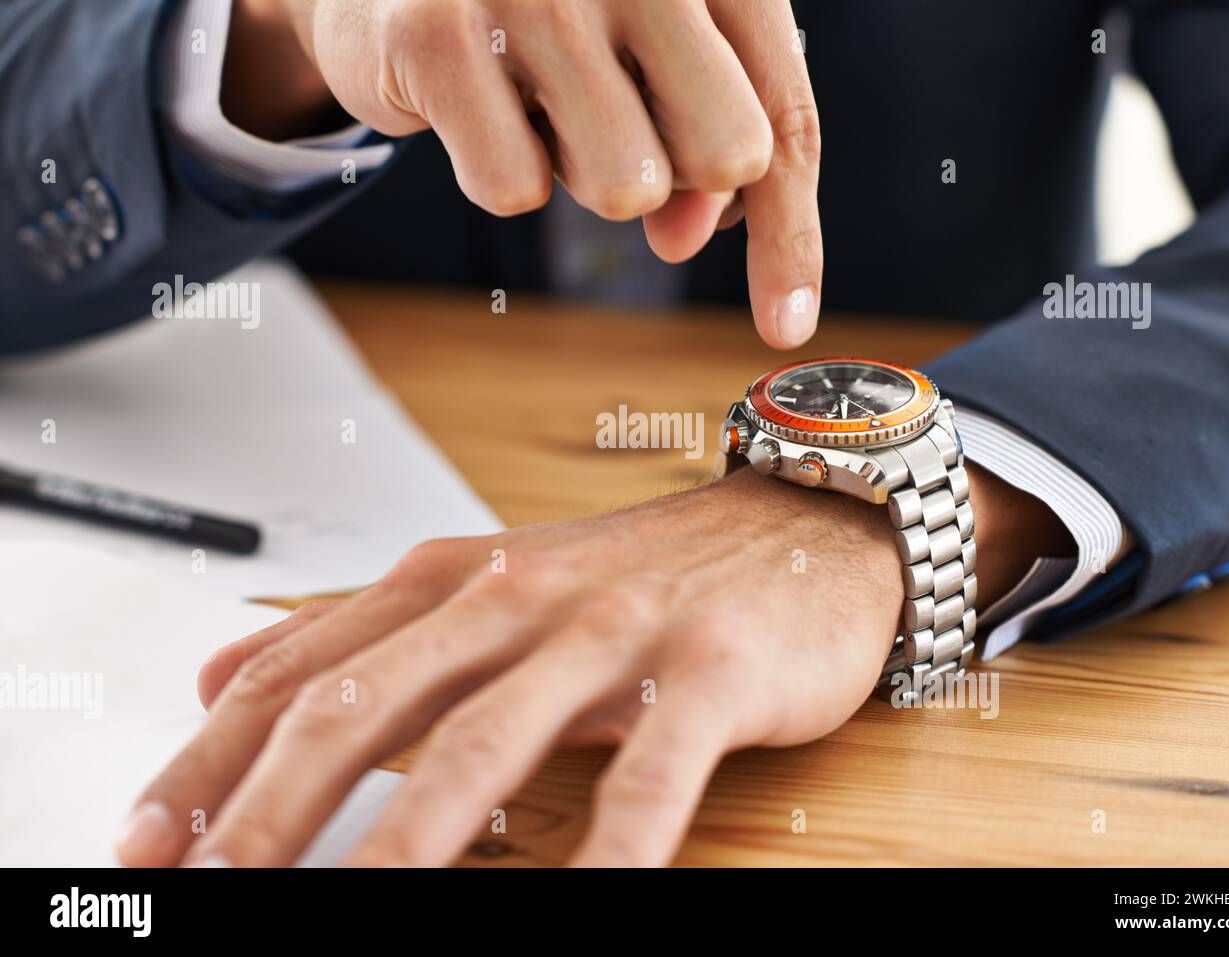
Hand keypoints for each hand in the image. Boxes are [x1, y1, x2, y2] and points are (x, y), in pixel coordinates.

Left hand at [116, 464, 1067, 866]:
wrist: (803, 525)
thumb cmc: (646, 571)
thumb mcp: (492, 585)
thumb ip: (364, 630)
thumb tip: (226, 675)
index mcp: (459, 579)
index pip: (307, 667)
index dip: (213, 754)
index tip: (148, 834)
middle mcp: (521, 596)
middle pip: (367, 704)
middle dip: (271, 807)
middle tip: (206, 885)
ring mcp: (614, 630)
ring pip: (485, 740)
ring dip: (407, 840)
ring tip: (352, 908)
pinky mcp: (708, 668)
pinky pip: (648, 776)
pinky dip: (607, 850)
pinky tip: (583, 901)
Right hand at [226, 0, 822, 347]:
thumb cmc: (547, 22)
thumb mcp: (646, 72)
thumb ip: (699, 151)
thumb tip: (686, 238)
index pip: (783, 119)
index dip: (790, 235)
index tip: (786, 326)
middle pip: (728, 154)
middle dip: (678, 179)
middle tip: (617, 125)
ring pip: (624, 186)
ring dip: (582, 172)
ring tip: (542, 101)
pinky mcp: (438, 36)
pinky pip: (513, 188)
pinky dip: (496, 171)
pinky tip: (477, 103)